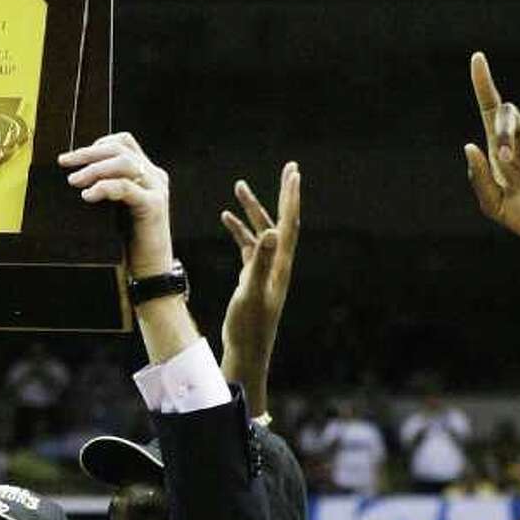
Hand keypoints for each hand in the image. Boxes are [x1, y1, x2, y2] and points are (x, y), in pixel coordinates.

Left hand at [59, 132, 173, 276]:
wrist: (148, 273)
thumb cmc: (128, 246)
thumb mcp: (113, 212)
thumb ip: (105, 191)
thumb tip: (74, 178)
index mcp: (146, 174)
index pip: (123, 143)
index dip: (97, 144)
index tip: (72, 158)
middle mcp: (154, 177)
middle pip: (120, 148)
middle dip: (89, 153)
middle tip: (65, 162)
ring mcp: (156, 190)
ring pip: (124, 163)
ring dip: (95, 168)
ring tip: (74, 181)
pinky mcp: (154, 207)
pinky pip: (127, 188)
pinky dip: (105, 187)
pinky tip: (89, 195)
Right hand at [221, 162, 299, 368]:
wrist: (246, 352)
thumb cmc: (249, 326)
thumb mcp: (251, 291)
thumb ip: (260, 262)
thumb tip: (271, 232)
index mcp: (280, 265)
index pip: (288, 223)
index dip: (291, 197)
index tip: (293, 173)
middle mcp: (277, 264)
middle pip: (280, 222)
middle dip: (281, 195)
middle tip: (289, 168)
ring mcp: (265, 271)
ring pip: (261, 232)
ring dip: (251, 210)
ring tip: (239, 187)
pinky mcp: (252, 278)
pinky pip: (248, 247)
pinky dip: (239, 231)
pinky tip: (226, 219)